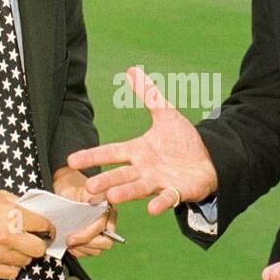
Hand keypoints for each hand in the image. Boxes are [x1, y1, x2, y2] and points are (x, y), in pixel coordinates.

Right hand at [0, 191, 54, 279]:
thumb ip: (18, 204)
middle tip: (31, 240)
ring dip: (22, 255)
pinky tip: (4, 258)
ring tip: (13, 248)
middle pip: (39, 249)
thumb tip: (35, 211)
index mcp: (13, 216)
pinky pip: (12, 274)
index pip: (44, 226)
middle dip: (37, 244)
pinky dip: (11, 267)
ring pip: (26, 262)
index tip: (47, 230)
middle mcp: (8, 236)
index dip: (48, 227)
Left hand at [52, 166, 117, 258]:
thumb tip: (75, 219)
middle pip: (106, 242)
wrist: (70, 190)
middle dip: (86, 245)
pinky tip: (72, 246)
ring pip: (99, 249)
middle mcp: (110, 218)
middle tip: (69, 241)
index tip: (70, 238)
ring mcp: (105, 229)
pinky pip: (93, 251)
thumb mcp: (72, 190)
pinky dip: (81, 252)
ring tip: (69, 243)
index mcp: (107, 205)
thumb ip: (76, 202)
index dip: (86, 235)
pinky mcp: (98, 238)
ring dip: (82, 249)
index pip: (101, 226)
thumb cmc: (72, 190)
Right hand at [67, 66, 218, 215]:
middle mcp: (144, 169)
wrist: (208, 160)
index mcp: (139, 151)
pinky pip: (167, 198)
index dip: (92, 156)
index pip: (112, 152)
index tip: (71, 160)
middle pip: (121, 175)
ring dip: (125, 193)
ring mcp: (159, 182)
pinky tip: (152, 209)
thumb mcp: (165, 113)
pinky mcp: (177, 191)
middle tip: (88, 188)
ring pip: (138, 188)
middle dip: (105, 181)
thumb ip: (148, 94)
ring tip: (111, 197)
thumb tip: (132, 70)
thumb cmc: (182, 142)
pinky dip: (160, 203)